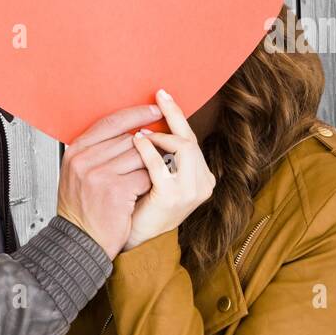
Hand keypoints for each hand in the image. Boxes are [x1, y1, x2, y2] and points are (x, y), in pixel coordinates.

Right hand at [56, 104, 158, 258]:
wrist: (78, 242)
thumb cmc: (82, 210)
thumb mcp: (78, 174)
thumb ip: (97, 151)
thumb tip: (130, 132)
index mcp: (75, 151)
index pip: (110, 122)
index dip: (135, 115)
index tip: (154, 111)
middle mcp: (84, 160)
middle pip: (128, 139)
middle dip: (146, 147)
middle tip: (158, 152)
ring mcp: (99, 174)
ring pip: (139, 156)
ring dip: (149, 166)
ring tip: (150, 176)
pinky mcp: (116, 190)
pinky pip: (145, 176)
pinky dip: (150, 183)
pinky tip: (146, 191)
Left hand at [123, 89, 215, 251]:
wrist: (132, 239)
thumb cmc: (140, 206)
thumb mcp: (156, 176)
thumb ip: (160, 155)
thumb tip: (147, 120)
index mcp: (201, 177)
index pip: (191, 139)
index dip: (177, 117)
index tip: (162, 97)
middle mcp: (203, 183)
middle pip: (191, 139)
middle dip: (174, 114)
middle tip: (160, 95)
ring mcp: (190, 192)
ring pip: (184, 148)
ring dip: (161, 135)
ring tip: (141, 131)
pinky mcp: (173, 198)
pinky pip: (160, 166)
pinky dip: (147, 150)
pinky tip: (135, 141)